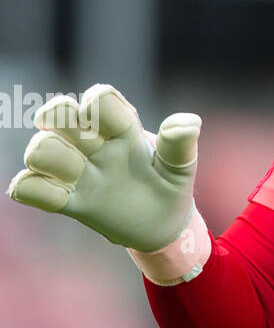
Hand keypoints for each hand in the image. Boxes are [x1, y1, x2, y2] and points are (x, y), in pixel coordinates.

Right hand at [7, 84, 200, 252]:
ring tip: (76, 175)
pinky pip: (30, 187)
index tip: (116, 129)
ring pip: (40, 149)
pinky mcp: (68, 201)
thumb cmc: (169, 189)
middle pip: (58, 113)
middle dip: (60, 119)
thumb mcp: (181, 169)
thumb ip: (180, 146)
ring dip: (49, 157)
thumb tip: (189, 122)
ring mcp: (78, 173)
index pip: (101, 100)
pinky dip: (35, 189)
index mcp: (122, 130)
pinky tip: (62, 198)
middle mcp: (94, 146)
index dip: (98, 103)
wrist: (161, 228)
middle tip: (85, 144)